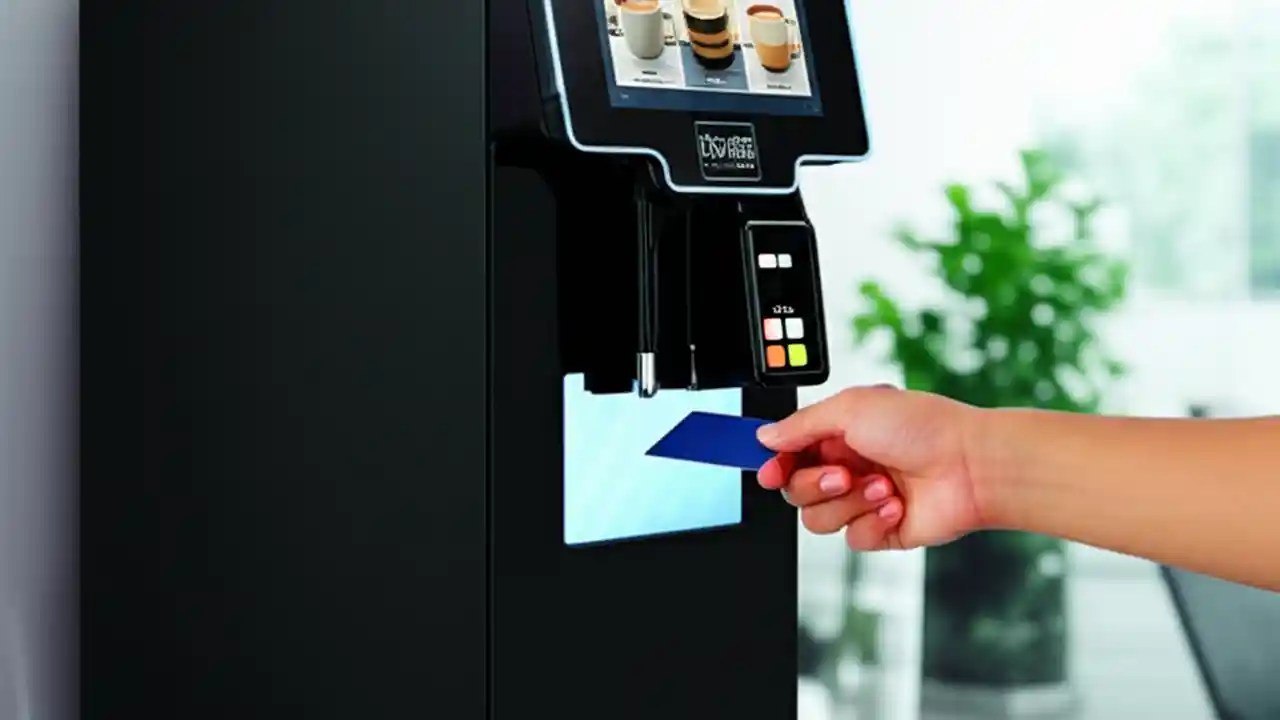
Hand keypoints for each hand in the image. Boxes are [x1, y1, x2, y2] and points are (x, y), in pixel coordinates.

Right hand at [755, 385, 987, 550]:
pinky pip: (852, 539)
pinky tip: (898, 505)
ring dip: (848, 503)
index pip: (788, 453)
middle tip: (841, 474)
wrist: (972, 466)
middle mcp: (848, 467)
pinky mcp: (882, 530)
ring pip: (818, 519)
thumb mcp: (852, 408)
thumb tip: (766, 436)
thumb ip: (801, 424)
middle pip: (796, 491)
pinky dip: (873, 522)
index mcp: (838, 434)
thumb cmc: (923, 427)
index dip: (774, 464)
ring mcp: (864, 501)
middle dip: (813, 485)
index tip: (768, 470)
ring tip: (883, 487)